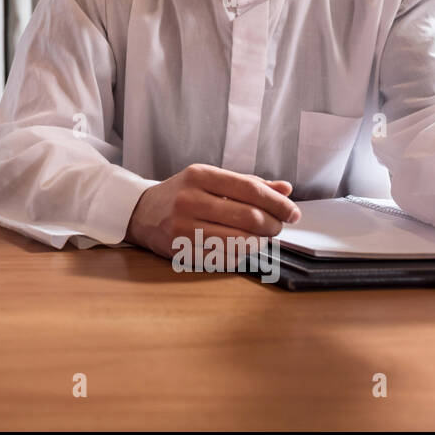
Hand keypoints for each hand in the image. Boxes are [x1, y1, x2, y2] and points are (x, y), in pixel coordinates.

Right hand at [125, 163, 300, 261]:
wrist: (140, 212)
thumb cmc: (182, 194)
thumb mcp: (210, 179)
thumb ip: (248, 184)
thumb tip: (286, 189)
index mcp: (199, 176)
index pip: (250, 189)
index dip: (278, 203)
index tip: (293, 213)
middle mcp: (189, 199)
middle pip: (249, 217)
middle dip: (273, 225)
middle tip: (277, 227)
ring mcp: (182, 227)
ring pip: (240, 241)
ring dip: (259, 243)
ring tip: (261, 238)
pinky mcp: (180, 250)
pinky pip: (224, 259)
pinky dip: (241, 255)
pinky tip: (241, 248)